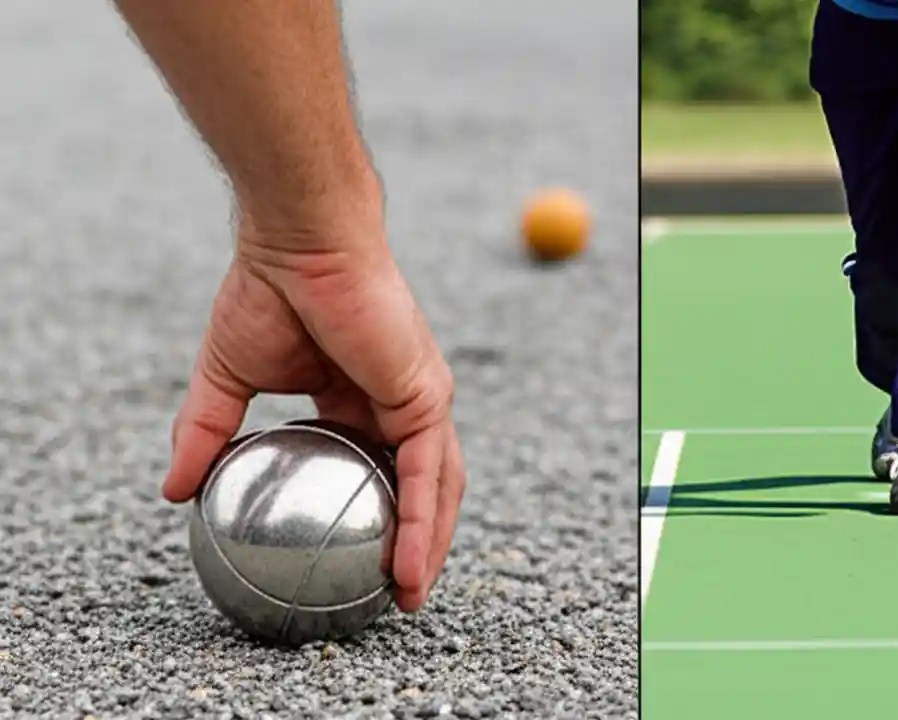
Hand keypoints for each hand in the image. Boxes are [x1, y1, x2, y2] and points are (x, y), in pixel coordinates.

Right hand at [164, 206, 465, 612]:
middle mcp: (401, 402)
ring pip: (437, 489)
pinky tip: (410, 566)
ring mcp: (420, 400)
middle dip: (415, 543)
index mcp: (361, 400)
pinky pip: (429, 473)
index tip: (358, 563)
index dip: (378, 516)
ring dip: (428, 546)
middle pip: (421, 487)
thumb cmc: (268, 293)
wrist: (296, 243)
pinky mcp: (426, 396)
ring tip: (407, 597)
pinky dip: (423, 522)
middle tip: (393, 595)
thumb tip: (173, 492)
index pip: (382, 470)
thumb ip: (208, 433)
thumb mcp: (228, 378)